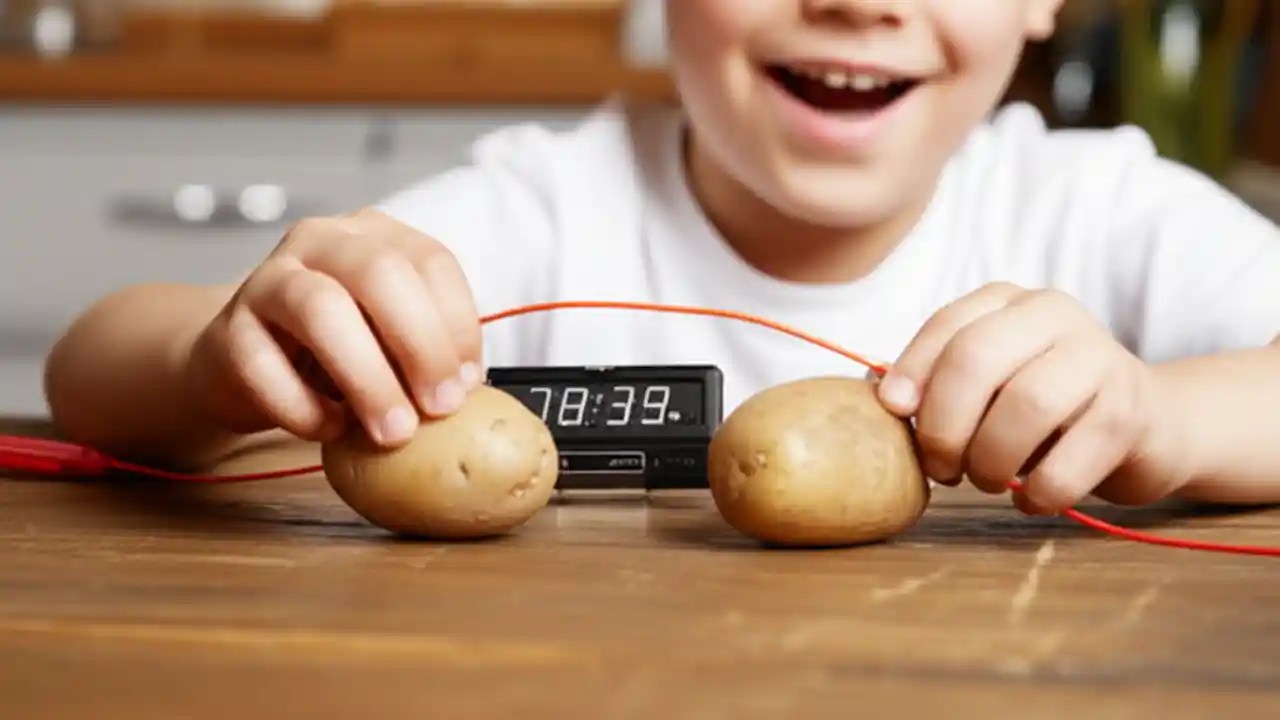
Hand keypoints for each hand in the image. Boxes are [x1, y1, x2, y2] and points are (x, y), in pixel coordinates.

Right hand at [186, 208, 483, 447]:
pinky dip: (305, 408)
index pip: (431, 262)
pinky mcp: (227, 331)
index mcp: (374, 236)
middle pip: (379, 273)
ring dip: (367, 377)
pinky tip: (330, 430)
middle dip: (419, 345)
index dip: (457, 325)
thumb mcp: (387, 338)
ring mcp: (267, 280)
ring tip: (394, 432)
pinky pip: (264, 366)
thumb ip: (424, 350)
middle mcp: (321, 242)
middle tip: (440, 408)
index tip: (468, 384)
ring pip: (321, 309)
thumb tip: (464, 388)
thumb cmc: (332, 351)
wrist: (239, 365)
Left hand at [875, 283, 1185, 514]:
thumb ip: (938, 382)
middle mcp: (1055, 314)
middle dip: (944, 424)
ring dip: (991, 460)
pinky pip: (1065, 463)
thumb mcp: (990, 382)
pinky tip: (1031, 498)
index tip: (894, 413)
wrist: (1150, 426)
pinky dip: (1036, 494)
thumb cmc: (1047, 408)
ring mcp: (1100, 358)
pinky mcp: (1131, 412)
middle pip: (976, 359)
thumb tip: (876, 395)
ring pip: (1025, 406)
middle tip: (942, 467)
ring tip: (988, 481)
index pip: (946, 327)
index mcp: (1009, 302)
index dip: (910, 373)